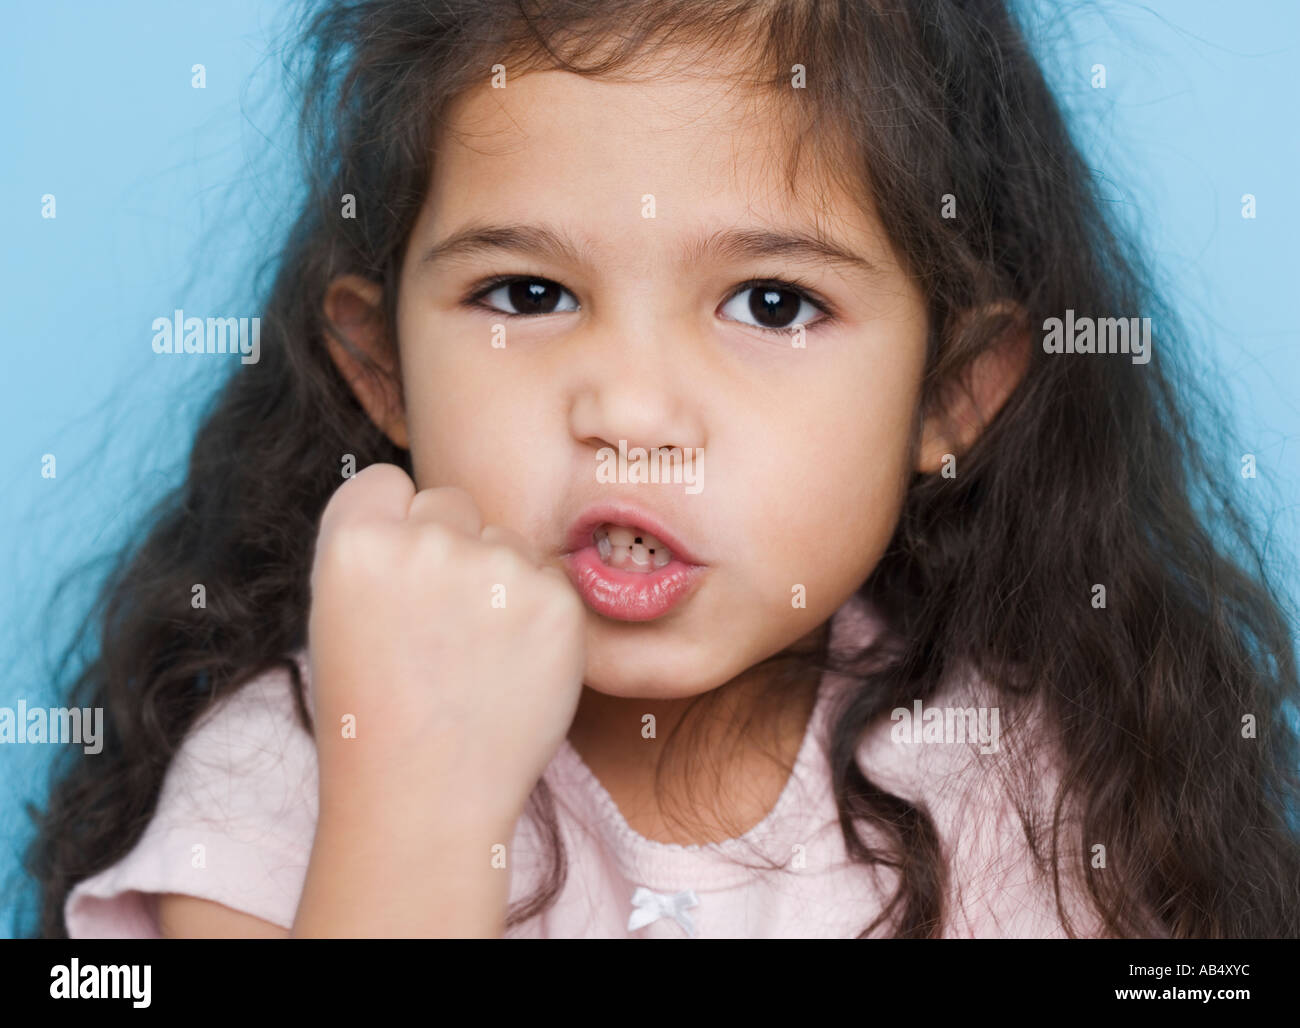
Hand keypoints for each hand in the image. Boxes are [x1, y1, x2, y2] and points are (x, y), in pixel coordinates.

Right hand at [306, 463, 586, 837]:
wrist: (425, 797)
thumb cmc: (375, 715)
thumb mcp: (339, 616)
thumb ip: (381, 549)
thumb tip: (433, 510)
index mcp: (355, 542)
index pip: (387, 483)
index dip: (394, 524)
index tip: (398, 572)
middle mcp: (424, 540)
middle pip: (450, 502)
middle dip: (450, 546)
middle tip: (439, 626)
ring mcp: (495, 567)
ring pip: (505, 541)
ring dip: (498, 579)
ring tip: (473, 657)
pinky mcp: (555, 599)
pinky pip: (549, 579)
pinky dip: (538, 614)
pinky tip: (511, 667)